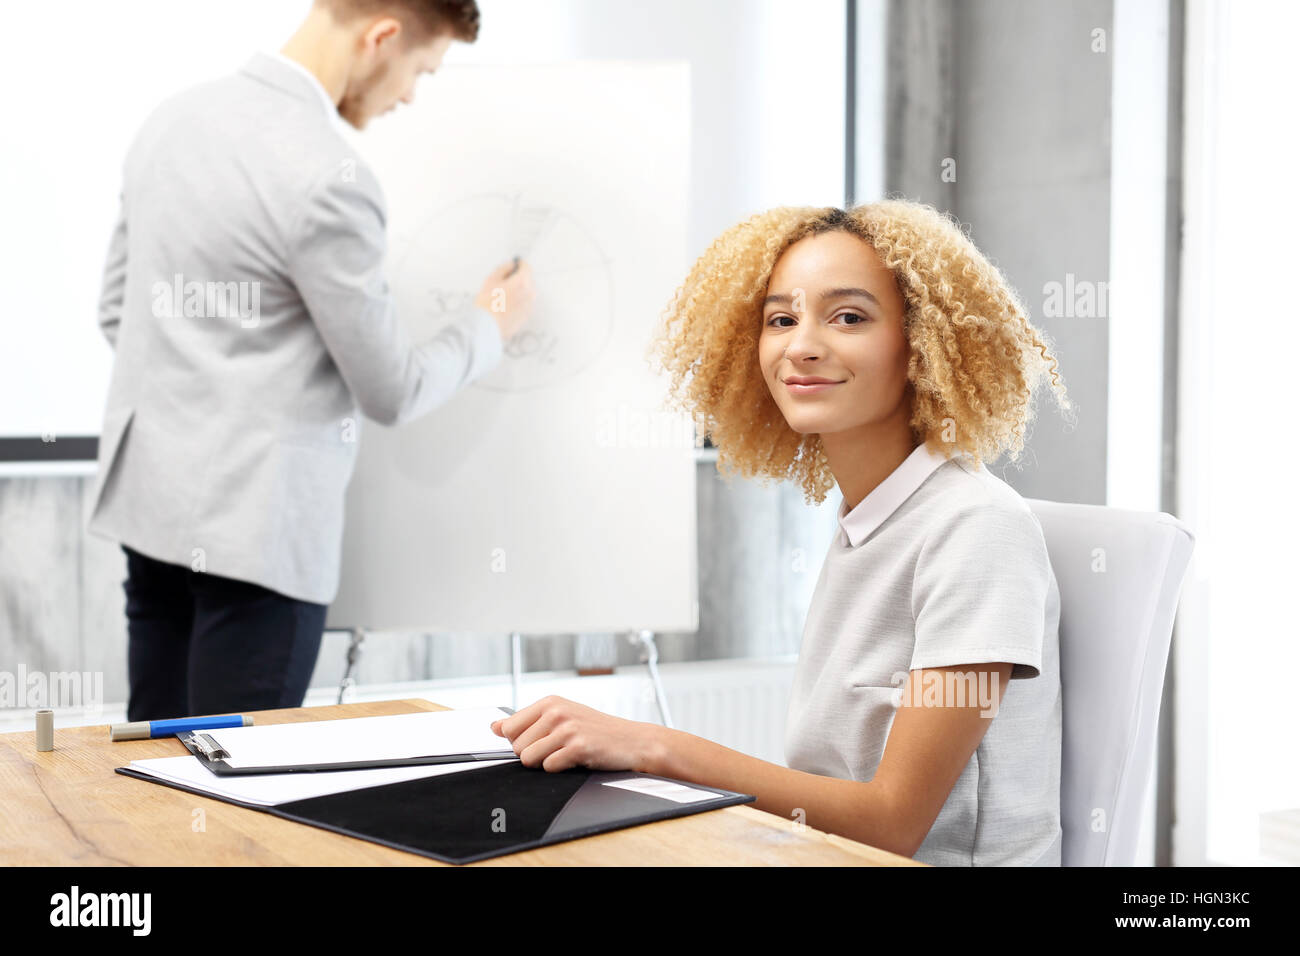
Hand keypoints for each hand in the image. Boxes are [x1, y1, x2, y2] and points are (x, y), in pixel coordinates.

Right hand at [474, 258, 535, 341]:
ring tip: (503, 296)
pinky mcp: (526, 316)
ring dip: (518, 290)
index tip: (514, 264)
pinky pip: (524, 304)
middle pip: (528, 280)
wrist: (486, 326)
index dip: (519, 264)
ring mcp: (529, 306)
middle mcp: (529, 294)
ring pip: (526, 292)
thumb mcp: (491, 279)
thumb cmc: (487, 302)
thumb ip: (503, 268)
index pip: (526, 267)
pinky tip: (505, 305)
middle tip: (504, 281)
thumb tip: (511, 264)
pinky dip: (518, 301)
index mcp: (522, 282)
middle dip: (518, 278)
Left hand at [490, 695, 661, 773]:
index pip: (508, 729)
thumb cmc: (596, 730)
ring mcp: (567, 728)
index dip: (519, 742)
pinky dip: (560, 769)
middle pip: (517, 747)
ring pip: (529, 759)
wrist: (633, 741)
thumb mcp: (561, 717)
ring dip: (546, 763)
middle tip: (558, 749)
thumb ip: (526, 722)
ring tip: (566, 754)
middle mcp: (556, 711)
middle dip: (534, 755)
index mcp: (549, 702)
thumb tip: (494, 727)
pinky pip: (549, 767)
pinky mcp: (577, 746)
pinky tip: (577, 759)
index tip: (538, 743)